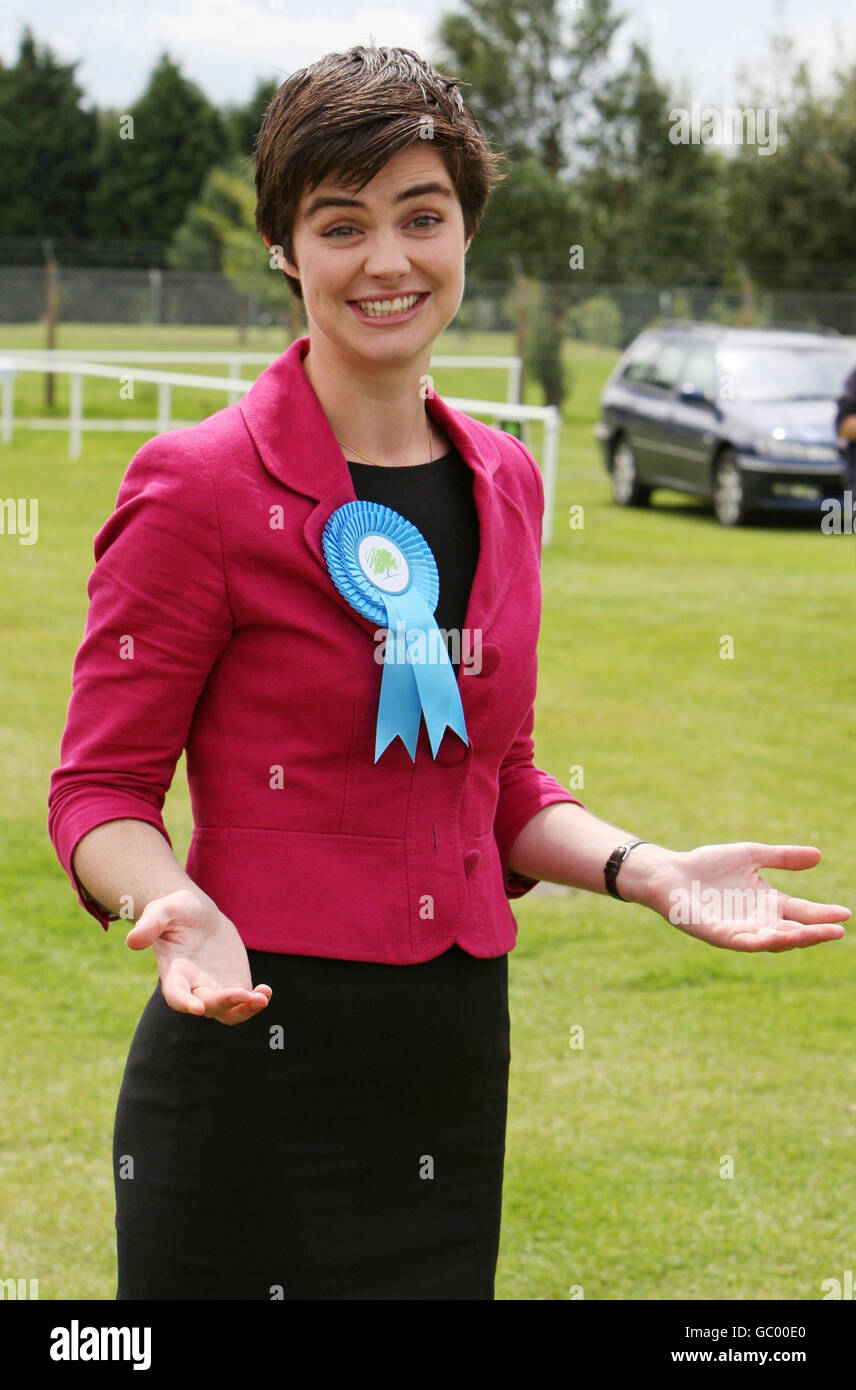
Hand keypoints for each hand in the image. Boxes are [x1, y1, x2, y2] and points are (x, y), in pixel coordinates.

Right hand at [125, 888, 271, 1023]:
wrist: (198, 913)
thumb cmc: (176, 910)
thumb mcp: (163, 910)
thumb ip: (150, 925)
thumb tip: (132, 941)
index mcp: (173, 973)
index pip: (175, 995)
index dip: (185, 1003)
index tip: (198, 1008)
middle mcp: (193, 987)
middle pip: (208, 1005)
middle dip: (224, 1002)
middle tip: (243, 993)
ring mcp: (215, 989)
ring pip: (228, 1012)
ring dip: (244, 1010)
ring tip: (261, 998)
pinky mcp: (233, 984)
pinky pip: (244, 1002)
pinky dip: (255, 1001)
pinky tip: (265, 991)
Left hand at [644, 843, 849, 951]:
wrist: (670, 872)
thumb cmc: (708, 865)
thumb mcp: (751, 855)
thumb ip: (781, 857)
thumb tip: (819, 855)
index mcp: (768, 904)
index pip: (802, 912)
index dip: (822, 915)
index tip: (845, 914)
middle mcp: (757, 921)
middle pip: (792, 931)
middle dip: (814, 933)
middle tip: (837, 931)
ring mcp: (738, 930)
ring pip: (771, 941)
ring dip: (792, 939)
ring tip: (812, 934)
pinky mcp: (717, 935)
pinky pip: (742, 942)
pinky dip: (758, 941)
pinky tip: (773, 937)